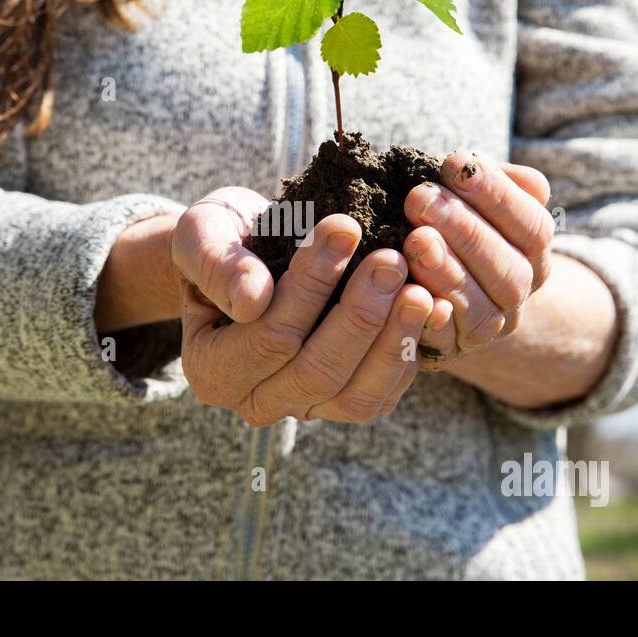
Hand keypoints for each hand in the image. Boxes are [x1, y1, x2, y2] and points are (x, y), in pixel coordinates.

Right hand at [175, 189, 432, 425]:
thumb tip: (252, 300)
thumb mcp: (204, 233)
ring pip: (356, 397)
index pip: (268, 338)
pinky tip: (433, 308)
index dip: (309, 287)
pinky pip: (383, 393)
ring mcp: (303, 408)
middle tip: (392, 261)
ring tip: (418, 290)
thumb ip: (216, 263)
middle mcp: (255, 402)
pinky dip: (411, 353)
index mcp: (211, 369)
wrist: (249, 253)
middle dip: (359, 317)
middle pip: (316, 374)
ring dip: (393, 342)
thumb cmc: (224, 240)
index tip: (345, 228)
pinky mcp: (344, 401)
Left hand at [401, 153, 553, 369]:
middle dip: (465, 230)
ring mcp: (487, 329)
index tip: (454, 162)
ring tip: (414, 239)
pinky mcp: (449, 352)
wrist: (437, 291)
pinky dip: (429, 320)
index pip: (532, 226)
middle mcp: (518, 293)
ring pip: (480, 311)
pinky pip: (443, 344)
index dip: (497, 195)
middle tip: (419, 198)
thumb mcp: (472, 196)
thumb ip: (482, 180)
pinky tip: (408, 293)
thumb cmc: (449, 225)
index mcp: (532, 251)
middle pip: (509, 271)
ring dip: (446, 273)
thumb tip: (473, 164)